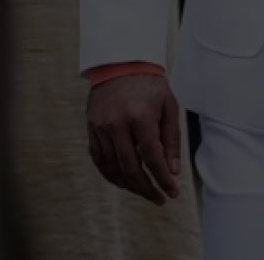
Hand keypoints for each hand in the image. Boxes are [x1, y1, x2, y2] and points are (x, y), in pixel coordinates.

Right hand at [86, 74, 181, 204]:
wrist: (121, 64)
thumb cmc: (151, 86)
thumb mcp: (169, 108)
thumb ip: (171, 140)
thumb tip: (172, 171)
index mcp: (140, 118)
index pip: (152, 158)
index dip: (163, 179)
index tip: (172, 192)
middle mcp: (117, 124)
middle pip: (130, 168)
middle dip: (146, 188)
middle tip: (159, 199)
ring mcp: (100, 127)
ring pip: (112, 167)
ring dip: (129, 185)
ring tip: (144, 192)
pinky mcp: (91, 128)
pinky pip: (99, 159)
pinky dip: (110, 174)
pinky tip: (123, 181)